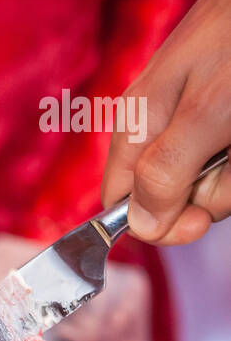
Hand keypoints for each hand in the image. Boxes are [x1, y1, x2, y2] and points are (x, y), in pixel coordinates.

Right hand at [101, 0, 230, 243]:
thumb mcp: (203, 115)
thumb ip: (164, 172)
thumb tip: (139, 225)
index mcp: (134, 130)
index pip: (120, 208)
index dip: (158, 225)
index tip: (196, 220)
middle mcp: (154, 131)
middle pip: (169, 200)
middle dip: (209, 193)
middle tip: (230, 155)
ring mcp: (187, 125)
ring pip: (206, 183)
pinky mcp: (215, 121)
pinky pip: (225, 163)